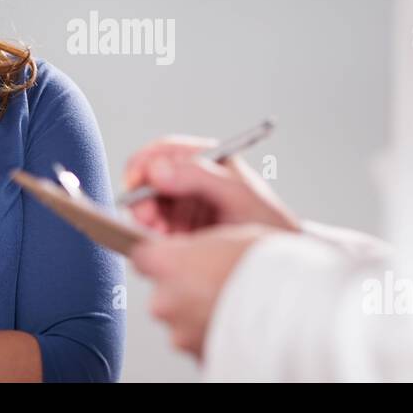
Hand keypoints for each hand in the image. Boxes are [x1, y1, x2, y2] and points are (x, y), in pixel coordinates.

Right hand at [122, 135, 300, 233]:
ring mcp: (184, 207)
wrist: (278, 261)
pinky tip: (163, 245)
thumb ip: (198, 176)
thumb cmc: (267, 223)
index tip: (134, 182)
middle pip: (149, 181)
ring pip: (146, 207)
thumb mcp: (238, 195)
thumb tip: (157, 170)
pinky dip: (151, 237)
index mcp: (207, 160)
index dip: (144, 163)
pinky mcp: (179, 233)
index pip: (165, 152)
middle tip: (145, 218)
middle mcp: (191, 180)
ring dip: (144, 220)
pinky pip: (153, 231)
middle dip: (141, 198)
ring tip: (158, 235)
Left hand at [130, 223, 277, 358]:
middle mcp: (164, 300)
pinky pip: (199, 341)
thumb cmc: (270, 265)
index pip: (143, 256)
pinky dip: (214, 333)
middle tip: (219, 282)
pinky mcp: (198, 357)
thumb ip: (198, 247)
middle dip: (185, 288)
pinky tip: (238, 322)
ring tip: (235, 304)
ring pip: (182, 319)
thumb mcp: (231, 234)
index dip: (162, 256)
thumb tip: (190, 252)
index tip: (176, 256)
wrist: (299, 307)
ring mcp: (180, 333)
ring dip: (199, 314)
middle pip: (163, 291)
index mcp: (167, 263)